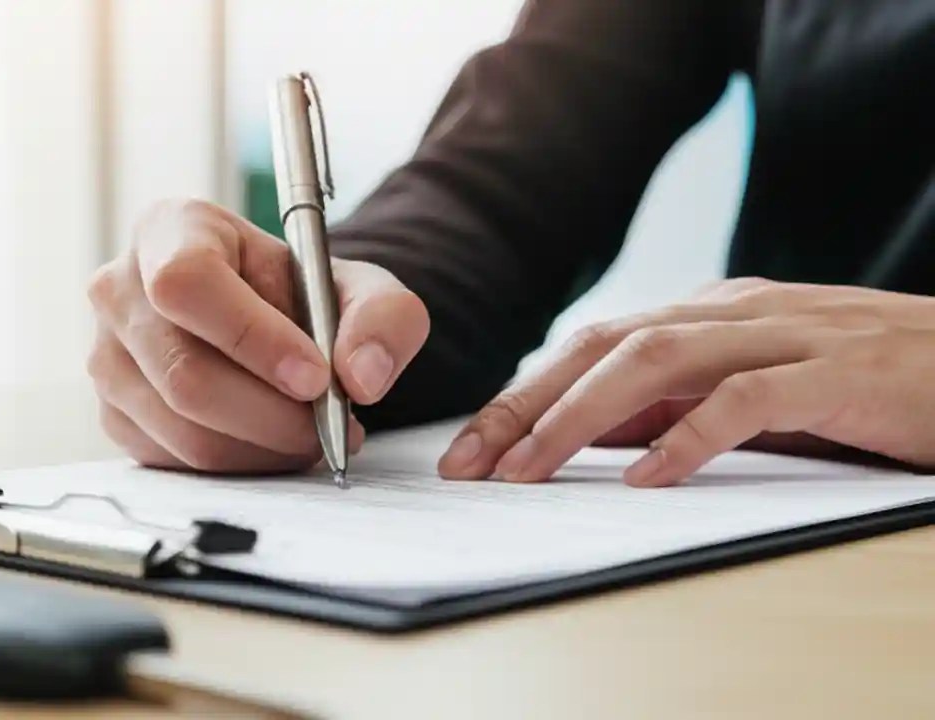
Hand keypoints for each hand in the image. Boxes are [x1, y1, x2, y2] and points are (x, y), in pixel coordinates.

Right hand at [87, 199, 429, 472]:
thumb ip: (382, 317)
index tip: (314, 376)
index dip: (252, 337)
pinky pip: (176, 461)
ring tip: (310, 435)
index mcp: (170, 229)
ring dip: (262, 448)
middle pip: (183, 372)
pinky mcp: (114, 415)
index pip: (187, 283)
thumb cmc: (299, 294)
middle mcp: (120, 290)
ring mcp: (106, 357)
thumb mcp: (358, 286)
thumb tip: (362, 376)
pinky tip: (272, 443)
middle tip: (329, 426)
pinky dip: (239, 465)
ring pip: (183, 429)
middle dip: (271, 415)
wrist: (266, 323)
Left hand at [439, 278, 934, 486]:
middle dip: (528, 404)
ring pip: (658, 360)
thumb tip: (593, 436)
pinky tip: (648, 475)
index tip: (469, 449)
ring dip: (580, 416)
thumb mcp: (754, 385)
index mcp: (710, 313)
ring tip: (529, 468)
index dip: (523, 395)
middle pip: (606, 346)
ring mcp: (787, 335)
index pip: (593, 346)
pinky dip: (691, 435)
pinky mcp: (840, 372)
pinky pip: (749, 399)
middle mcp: (735, 312)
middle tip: (472, 463)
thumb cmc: (863, 381)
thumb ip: (680, 401)